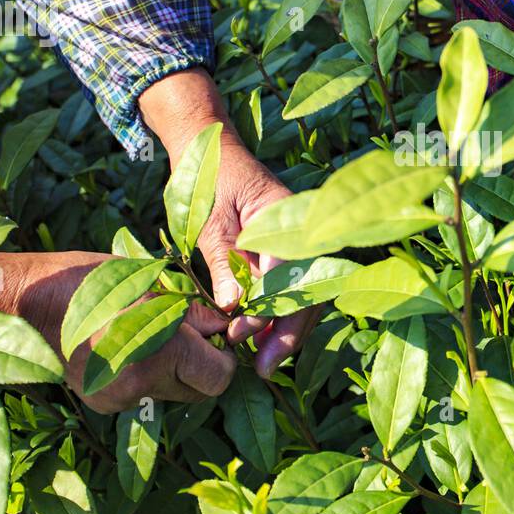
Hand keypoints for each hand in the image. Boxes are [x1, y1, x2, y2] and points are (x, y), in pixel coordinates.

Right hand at [0, 251, 235, 412]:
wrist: (22, 304)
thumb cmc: (87, 281)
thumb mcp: (148, 284)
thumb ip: (190, 312)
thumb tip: (222, 327)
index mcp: (162, 350)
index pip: (220, 377)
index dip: (224, 356)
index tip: (216, 335)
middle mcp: (143, 383)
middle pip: (200, 391)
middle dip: (204, 366)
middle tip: (192, 335)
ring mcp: (120, 399)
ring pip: (172, 394)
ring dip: (175, 371)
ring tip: (153, 336)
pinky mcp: (101, 403)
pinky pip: (143, 394)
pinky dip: (147, 375)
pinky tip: (125, 347)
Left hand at [138, 68, 318, 376]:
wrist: (205, 145)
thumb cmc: (206, 176)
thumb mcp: (209, 221)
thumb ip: (224, 264)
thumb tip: (234, 311)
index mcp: (287, 218)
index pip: (291, 275)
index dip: (272, 312)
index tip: (240, 335)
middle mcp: (300, 232)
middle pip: (308, 291)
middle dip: (289, 333)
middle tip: (263, 368)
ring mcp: (295, 242)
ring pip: (302, 295)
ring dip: (284, 330)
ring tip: (261, 361)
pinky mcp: (282, 252)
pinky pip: (288, 288)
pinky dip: (275, 314)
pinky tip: (259, 338)